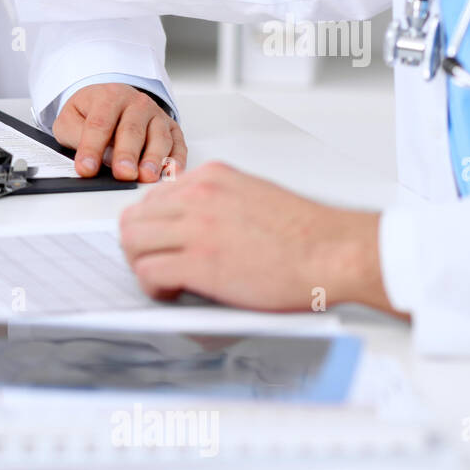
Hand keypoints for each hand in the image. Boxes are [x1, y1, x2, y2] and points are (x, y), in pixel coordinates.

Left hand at [52, 84, 185, 181]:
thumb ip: (75, 136)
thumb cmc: (91, 112)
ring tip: (146, 176)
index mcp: (108, 98)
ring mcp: (156, 116)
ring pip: (158, 137)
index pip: (99, 124)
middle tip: (123, 173)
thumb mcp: (70, 118)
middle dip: (127, 154)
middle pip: (131, 130)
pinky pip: (178, 144)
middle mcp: (137, 104)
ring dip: (154, 158)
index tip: (86, 169)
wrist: (112, 97)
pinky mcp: (171, 129)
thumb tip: (88, 161)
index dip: (92, 148)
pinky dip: (176, 160)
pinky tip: (171, 173)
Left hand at [118, 162, 396, 312]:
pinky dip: (153, 285)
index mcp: (212, 178)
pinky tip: (173, 291)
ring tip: (166, 280)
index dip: (153, 227)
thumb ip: (218, 202)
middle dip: (139, 246)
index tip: (163, 244)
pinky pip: (148, 271)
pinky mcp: (200, 261)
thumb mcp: (253, 195)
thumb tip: (192, 223)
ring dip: (142, 265)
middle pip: (134, 218)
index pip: (152, 198)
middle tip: (157, 265)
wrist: (337, 252)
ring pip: (132, 241)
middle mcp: (199, 196)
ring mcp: (197, 227)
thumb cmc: (307, 233)